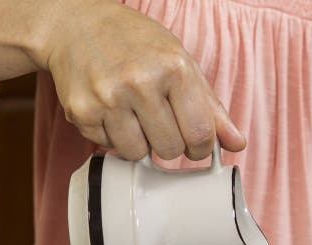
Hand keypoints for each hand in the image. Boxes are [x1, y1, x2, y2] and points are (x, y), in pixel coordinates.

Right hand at [37, 0, 244, 159]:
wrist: (74, 23)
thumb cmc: (136, 43)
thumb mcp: (182, 64)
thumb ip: (212, 108)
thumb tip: (237, 144)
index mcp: (174, 69)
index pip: (200, 135)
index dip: (201, 147)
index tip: (195, 143)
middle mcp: (140, 82)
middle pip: (170, 149)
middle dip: (169, 143)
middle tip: (161, 122)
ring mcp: (107, 97)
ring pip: (138, 154)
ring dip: (140, 143)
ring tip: (135, 115)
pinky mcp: (81, 111)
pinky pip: (109, 147)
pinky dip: (113, 137)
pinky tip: (112, 111)